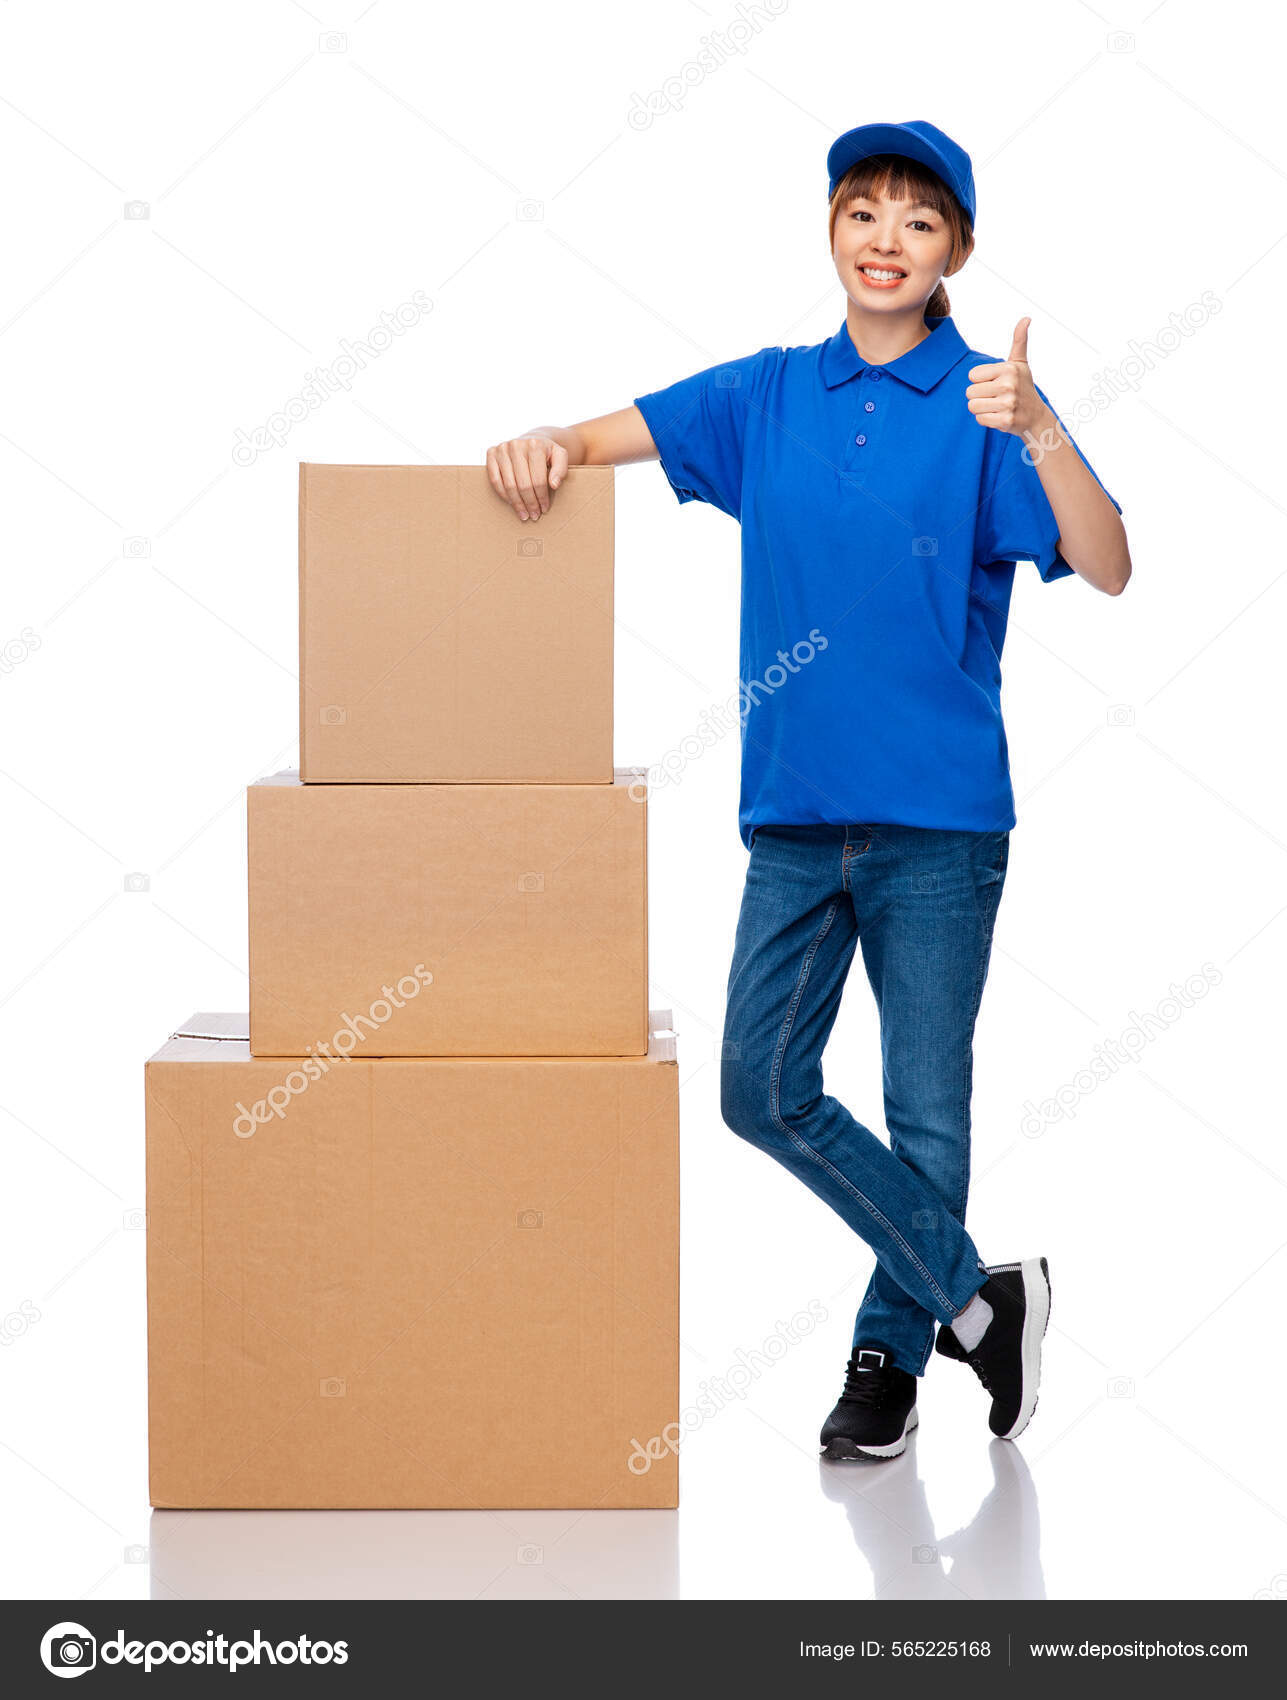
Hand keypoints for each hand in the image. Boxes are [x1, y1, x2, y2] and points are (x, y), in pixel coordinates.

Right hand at [485, 433, 568, 519]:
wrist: (532, 440)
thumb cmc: (547, 453)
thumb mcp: (560, 456)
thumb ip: (561, 469)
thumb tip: (554, 485)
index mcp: (535, 445)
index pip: (538, 479)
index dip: (542, 497)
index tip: (544, 509)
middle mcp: (516, 445)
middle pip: (523, 484)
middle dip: (530, 503)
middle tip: (534, 515)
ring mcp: (502, 448)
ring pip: (509, 484)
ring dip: (517, 503)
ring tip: (524, 514)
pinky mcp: (491, 453)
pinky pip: (495, 480)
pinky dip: (503, 494)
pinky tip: (511, 503)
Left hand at [965, 318, 1049, 438]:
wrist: (1035, 415)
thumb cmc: (1023, 386)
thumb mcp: (1020, 363)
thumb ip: (1019, 340)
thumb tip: (1026, 318)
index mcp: (1008, 369)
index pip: (972, 375)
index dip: (980, 380)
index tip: (995, 382)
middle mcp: (1009, 385)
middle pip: (970, 392)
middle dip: (979, 395)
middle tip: (996, 396)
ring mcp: (1008, 403)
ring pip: (972, 406)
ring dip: (981, 408)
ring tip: (996, 405)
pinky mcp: (1005, 420)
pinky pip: (979, 419)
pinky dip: (986, 419)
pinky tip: (999, 415)